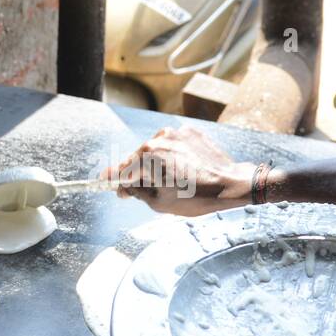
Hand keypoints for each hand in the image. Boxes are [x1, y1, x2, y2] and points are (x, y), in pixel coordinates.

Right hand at [101, 126, 259, 215]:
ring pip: (156, 149)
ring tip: (168, 180)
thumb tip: (124, 187)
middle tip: (137, 189)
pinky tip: (182, 169)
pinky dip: (172, 155)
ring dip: (155, 163)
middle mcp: (159, 138)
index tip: (104, 180)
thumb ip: (136, 191)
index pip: (122, 168)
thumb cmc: (195, 198)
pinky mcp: (191, 132)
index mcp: (147, 156)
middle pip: (138, 157)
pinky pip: (173, 144)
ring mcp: (176, 132)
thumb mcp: (158, 203)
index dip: (113, 177)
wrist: (231, 185)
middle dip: (136, 173)